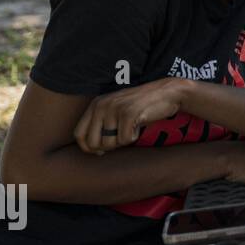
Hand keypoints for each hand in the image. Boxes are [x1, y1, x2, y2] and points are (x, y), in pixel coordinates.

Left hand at [74, 77, 188, 154]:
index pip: (78, 134)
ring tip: (132, 126)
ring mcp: (114, 108)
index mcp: (95, 105)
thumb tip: (95, 151)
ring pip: (110, 143)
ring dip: (123, 140)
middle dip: (108, 146)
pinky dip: (134, 136)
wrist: (166, 92)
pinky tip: (139, 124)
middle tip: (121, 136)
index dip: (88, 147)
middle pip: (93, 143)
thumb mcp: (116, 112)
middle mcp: (101, 105)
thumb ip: (101, 127)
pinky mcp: (128, 113)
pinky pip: (125, 139)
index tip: (102, 149)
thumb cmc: (141, 107)